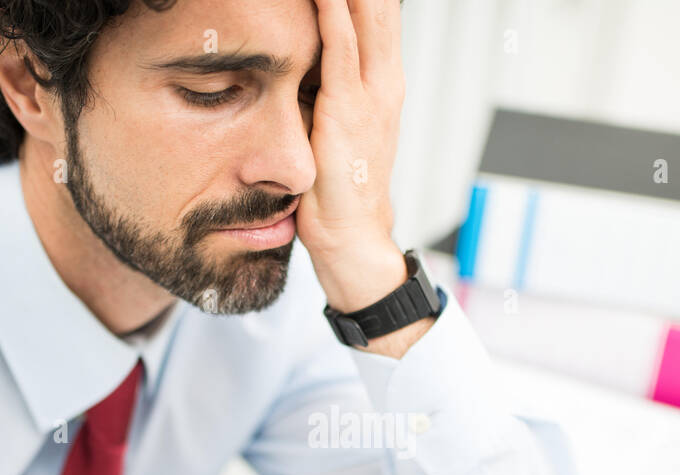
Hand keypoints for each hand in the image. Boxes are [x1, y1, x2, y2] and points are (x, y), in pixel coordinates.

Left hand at [296, 0, 407, 314]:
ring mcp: (373, 93)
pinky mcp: (348, 112)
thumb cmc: (336, 191)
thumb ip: (321, 87)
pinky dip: (328, 8)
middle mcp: (385, 78)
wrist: (353, 244)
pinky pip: (341, 46)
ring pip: (363, 9)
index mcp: (382, 79)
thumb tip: (294, 55)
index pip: (376, 7)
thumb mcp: (331, 126)